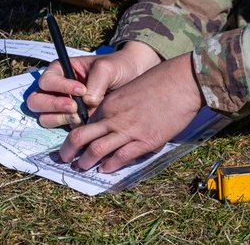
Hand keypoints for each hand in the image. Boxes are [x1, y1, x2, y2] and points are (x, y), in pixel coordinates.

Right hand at [27, 41, 160, 127]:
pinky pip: (61, 128)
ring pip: (45, 117)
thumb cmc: (118, 67)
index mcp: (62, 70)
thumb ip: (95, 82)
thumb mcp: (108, 68)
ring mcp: (62, 106)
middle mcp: (57, 89)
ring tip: (81, 116)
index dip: (60, 87)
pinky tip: (87, 124)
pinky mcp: (71, 120)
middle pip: (36, 101)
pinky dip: (71, 128)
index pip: (47, 80)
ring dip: (60, 118)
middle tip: (74, 107)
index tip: (82, 90)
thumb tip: (86, 103)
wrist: (133, 79)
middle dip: (53, 105)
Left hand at [57, 53, 204, 172]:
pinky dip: (110, 166)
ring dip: (86, 162)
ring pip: (96, 151)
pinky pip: (121, 157)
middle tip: (65, 159)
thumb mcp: (132, 88)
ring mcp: (129, 131)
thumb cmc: (161, 80)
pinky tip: (106, 169)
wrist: (183, 81)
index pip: (85, 122)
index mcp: (111, 103)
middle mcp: (115, 117)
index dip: (76, 134)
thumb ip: (120, 104)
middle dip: (68, 151)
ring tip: (83, 168)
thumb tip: (115, 119)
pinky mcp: (146, 141)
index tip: (74, 143)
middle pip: (80, 137)